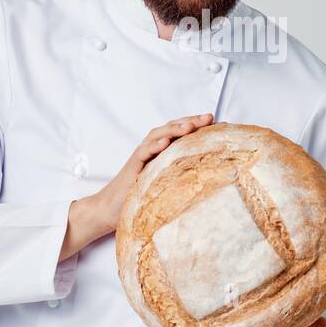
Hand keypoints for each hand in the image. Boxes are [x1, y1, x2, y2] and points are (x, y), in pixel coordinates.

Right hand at [60, 113, 214, 259]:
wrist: (109, 209)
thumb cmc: (139, 197)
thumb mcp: (164, 184)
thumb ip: (179, 176)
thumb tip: (208, 177)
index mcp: (161, 152)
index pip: (180, 133)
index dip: (196, 125)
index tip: (216, 121)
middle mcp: (151, 149)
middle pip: (171, 129)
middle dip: (190, 121)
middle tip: (209, 117)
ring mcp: (141, 156)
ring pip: (157, 136)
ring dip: (174, 129)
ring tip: (189, 127)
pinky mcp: (132, 167)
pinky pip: (143, 153)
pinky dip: (154, 147)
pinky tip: (165, 144)